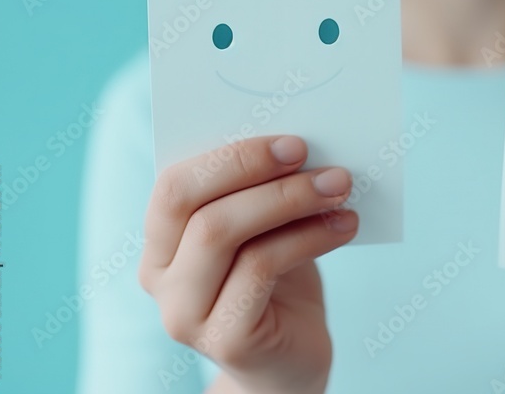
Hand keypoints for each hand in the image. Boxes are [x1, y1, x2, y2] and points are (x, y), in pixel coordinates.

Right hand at [138, 135, 356, 393]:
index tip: (292, 142)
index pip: (174, 185)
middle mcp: (159, 278)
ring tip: (341, 187)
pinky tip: (345, 225)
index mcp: (160, 241)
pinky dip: (309, 236)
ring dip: (291, 200)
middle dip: (257, 171)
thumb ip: (262, 192)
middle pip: (196, 207)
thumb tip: (300, 141)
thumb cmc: (279, 283)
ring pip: (224, 234)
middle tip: (314, 156)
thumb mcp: (265, 231)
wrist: (291, 362)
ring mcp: (185, 314)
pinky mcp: (224, 340)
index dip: (231, 157)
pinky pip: (261, 268)